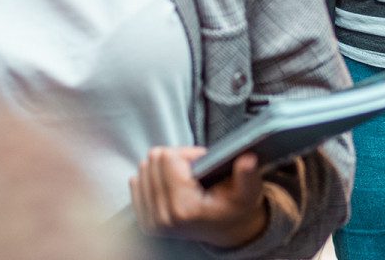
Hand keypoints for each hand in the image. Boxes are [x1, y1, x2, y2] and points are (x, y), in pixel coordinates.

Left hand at [131, 148, 268, 248]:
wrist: (226, 230)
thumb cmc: (235, 208)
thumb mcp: (248, 191)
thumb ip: (247, 175)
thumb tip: (247, 160)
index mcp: (185, 209)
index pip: (168, 159)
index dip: (188, 153)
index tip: (202, 161)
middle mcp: (164, 218)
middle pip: (153, 162)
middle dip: (175, 159)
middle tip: (194, 170)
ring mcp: (152, 222)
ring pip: (143, 169)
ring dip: (164, 168)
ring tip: (184, 177)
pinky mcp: (145, 222)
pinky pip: (136, 183)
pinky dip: (152, 179)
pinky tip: (169, 185)